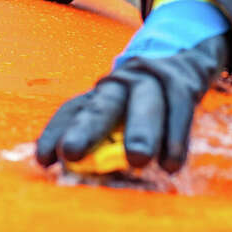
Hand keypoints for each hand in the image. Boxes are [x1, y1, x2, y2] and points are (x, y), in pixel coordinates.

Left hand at [35, 0, 230, 172]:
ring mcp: (153, 78)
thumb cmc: (150, 101)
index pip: (75, 109)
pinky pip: (179, 108)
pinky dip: (175, 136)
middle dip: (88, 128)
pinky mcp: (182, 83)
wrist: (188, 57)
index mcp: (104, 92)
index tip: (43, 159)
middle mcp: (123, 82)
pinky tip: (170, 163)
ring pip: (145, 101)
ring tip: (137, 160)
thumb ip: (109, 142)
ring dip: (141, 130)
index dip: (57, 131)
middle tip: (71, 153)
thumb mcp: (124, 115)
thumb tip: (85, 174)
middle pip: (104, 103)